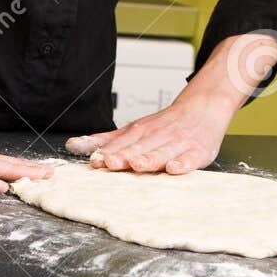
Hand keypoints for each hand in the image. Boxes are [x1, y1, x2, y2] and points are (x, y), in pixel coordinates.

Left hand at [64, 91, 233, 174]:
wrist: (203, 108)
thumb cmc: (167, 124)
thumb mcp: (135, 127)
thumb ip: (106, 140)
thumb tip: (73, 145)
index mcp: (141, 132)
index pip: (122, 143)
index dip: (108, 152)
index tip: (95, 160)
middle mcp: (157, 137)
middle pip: (139, 148)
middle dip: (124, 156)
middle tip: (110, 162)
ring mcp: (178, 144)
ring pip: (161, 152)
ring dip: (149, 159)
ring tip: (138, 165)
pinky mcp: (197, 152)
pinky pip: (190, 159)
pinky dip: (183, 163)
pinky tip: (174, 168)